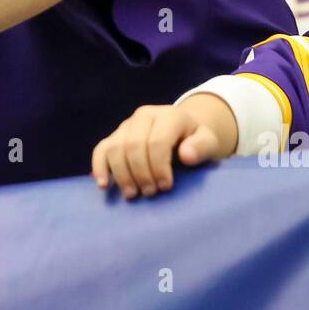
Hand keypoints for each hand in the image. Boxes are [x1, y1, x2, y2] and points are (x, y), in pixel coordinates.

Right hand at [90, 100, 224, 198]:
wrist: (183, 132)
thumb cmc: (196, 142)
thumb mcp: (208, 142)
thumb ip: (202, 147)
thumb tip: (186, 156)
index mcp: (169, 115)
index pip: (157, 142)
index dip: (159, 167)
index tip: (166, 187)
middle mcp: (144, 115)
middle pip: (133, 146)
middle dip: (140, 173)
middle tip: (150, 193)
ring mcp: (127, 125)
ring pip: (115, 148)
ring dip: (122, 175)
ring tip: (132, 194)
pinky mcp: (115, 136)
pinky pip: (101, 149)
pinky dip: (100, 167)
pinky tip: (103, 185)